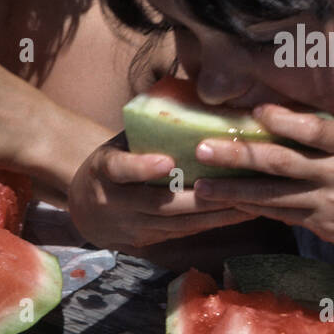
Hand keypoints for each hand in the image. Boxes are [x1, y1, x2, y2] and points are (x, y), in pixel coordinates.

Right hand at [68, 136, 252, 252]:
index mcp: (104, 170)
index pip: (120, 169)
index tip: (167, 161)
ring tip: (250, 201)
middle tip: (237, 184)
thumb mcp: (118, 143)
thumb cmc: (113, 164)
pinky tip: (239, 214)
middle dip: (201, 197)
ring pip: (177, 223)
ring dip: (215, 214)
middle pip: (160, 204)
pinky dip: (212, 224)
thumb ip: (148, 128)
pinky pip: (182, 233)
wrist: (83, 208)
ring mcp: (130, 227)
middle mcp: (114, 203)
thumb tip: (193, 91)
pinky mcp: (146, 242)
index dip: (142, 167)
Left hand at [188, 104, 333, 275]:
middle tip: (203, 149)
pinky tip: (231, 203)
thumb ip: (333, 140)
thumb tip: (285, 121)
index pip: (315, 128)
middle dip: (238, 155)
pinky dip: (254, 207)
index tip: (253, 112)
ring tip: (201, 185)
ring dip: (233, 189)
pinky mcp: (325, 227)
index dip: (282, 120)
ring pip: (273, 193)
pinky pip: (282, 214)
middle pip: (282, 160)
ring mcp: (332, 202)